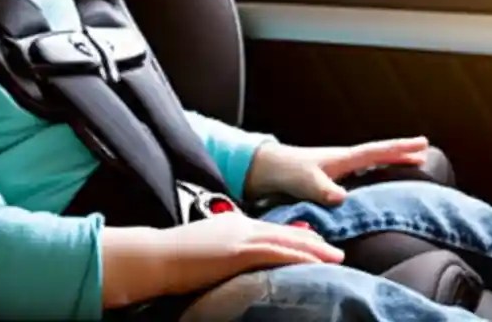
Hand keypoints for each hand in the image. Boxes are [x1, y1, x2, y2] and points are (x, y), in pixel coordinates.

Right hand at [159, 215, 343, 295]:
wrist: (155, 257)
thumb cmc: (173, 259)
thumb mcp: (205, 251)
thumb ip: (224, 254)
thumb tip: (234, 267)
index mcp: (232, 223)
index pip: (270, 230)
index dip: (295, 237)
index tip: (314, 244)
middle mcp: (240, 224)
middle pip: (285, 232)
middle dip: (312, 242)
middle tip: (335, 250)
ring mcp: (241, 236)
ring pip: (287, 240)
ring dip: (315, 250)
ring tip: (336, 257)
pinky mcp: (239, 250)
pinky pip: (278, 253)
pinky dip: (300, 257)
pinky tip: (316, 263)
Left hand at [244, 136, 429, 204]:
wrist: (264, 169)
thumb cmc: (285, 172)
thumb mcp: (305, 182)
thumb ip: (323, 189)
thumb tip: (341, 198)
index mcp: (343, 159)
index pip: (377, 151)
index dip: (401, 149)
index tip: (423, 144)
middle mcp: (343, 161)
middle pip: (379, 154)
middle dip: (402, 152)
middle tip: (425, 151)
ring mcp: (338, 169)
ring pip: (371, 164)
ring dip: (390, 163)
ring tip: (410, 163)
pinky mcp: (330, 179)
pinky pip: (361, 175)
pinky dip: (375, 174)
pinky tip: (377, 181)